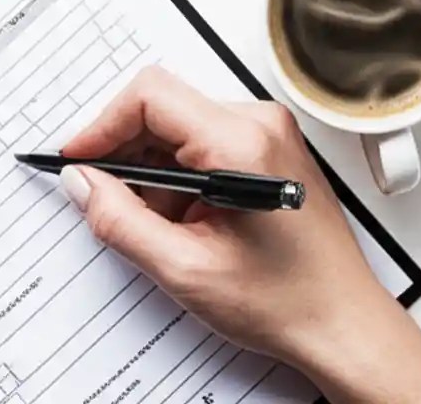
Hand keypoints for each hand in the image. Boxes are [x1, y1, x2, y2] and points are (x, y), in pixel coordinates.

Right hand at [60, 66, 420, 402]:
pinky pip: (200, 143)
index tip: (78, 158)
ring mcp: (267, 134)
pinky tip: (186, 222)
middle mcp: (260, 124)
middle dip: (125, 156)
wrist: (342, 325)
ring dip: (153, 173)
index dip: (102, 125)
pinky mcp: (267, 149)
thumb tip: (82, 182)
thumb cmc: (287, 301)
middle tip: (107, 200)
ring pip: (177, 128)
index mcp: (242, 143)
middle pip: (161, 108)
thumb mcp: (184, 268)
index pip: (150, 95)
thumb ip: (120, 220)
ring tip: (164, 228)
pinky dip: (177, 178)